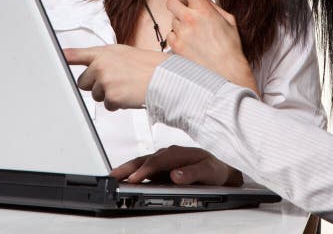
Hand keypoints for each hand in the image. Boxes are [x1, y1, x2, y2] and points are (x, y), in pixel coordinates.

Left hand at [63, 45, 168, 109]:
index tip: (56, 57)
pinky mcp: (110, 95)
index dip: (66, 57)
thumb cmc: (150, 67)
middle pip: (83, 82)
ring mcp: (105, 79)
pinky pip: (107, 105)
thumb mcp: (126, 55)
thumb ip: (106, 58)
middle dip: (96, 85)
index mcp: (107, 52)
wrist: (166, 78)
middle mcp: (102, 64)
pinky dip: (118, 104)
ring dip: (109, 95)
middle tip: (116, 82)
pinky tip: (130, 95)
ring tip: (127, 87)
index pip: (79, 54)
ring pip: (96, 95)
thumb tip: (93, 65)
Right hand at [111, 145, 242, 185]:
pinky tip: (125, 179)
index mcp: (178, 153)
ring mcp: (163, 160)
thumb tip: (175, 174)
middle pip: (144, 160)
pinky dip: (133, 172)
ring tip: (113, 177)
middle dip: (128, 167)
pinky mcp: (161, 168)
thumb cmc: (214, 169)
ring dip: (127, 169)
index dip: (144, 170)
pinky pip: (144, 169)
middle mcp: (168, 154)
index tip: (133, 179)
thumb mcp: (209, 172)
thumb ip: (192, 173)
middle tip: (113, 176)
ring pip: (142, 163)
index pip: (157, 161)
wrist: (220, 170)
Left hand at [163, 0, 258, 94]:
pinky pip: (170, 35)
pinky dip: (177, 38)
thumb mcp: (229, 22)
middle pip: (172, 2)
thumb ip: (214, 8)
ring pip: (172, 20)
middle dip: (177, 6)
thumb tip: (204, 2)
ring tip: (195, 38)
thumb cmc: (230, 47)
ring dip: (180, 25)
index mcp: (204, 9)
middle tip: (187, 15)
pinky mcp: (175, 46)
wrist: (226, 73)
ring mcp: (181, 32)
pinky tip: (190, 46)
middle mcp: (190, 18)